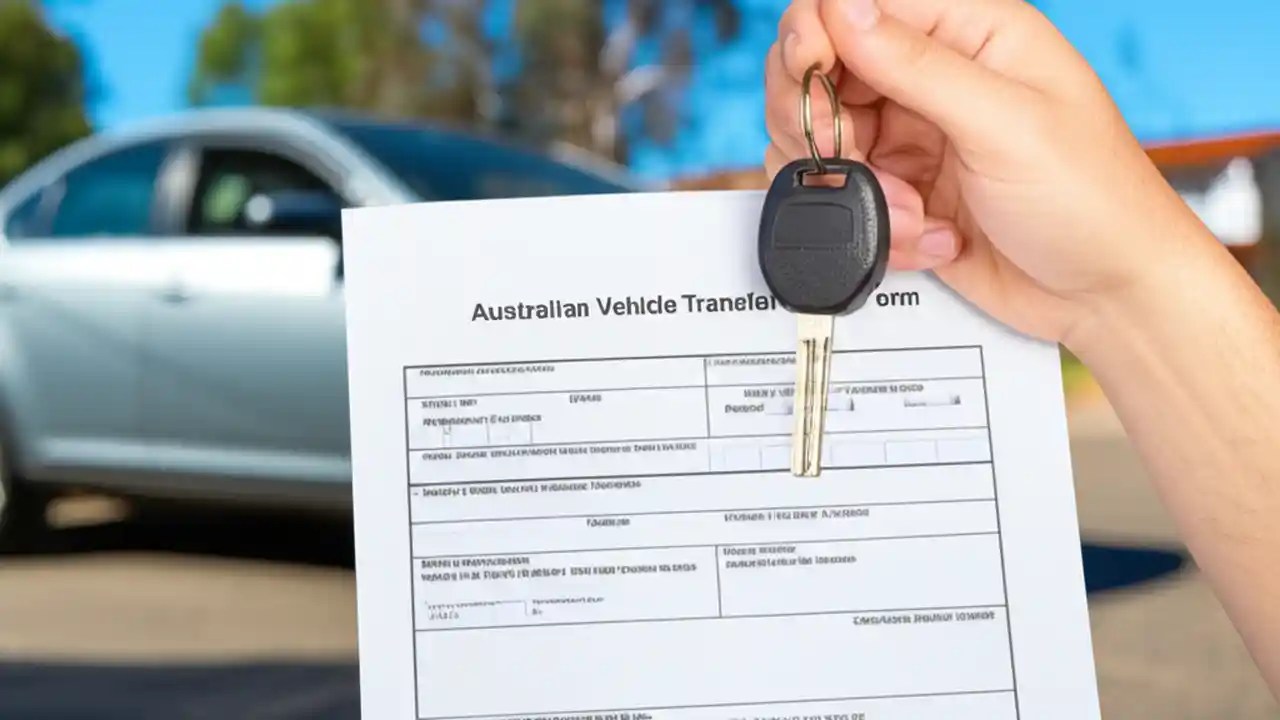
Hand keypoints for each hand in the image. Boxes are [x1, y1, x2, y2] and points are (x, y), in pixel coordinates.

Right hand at [765, 0, 1218, 346]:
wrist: (1105, 298)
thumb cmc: (1092, 201)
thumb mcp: (1007, 125)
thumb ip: (918, 66)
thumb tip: (841, 10)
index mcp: (972, 33)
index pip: (860, 3)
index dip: (817, 32)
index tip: (807, 73)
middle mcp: (935, 78)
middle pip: (822, 67)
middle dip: (819, 117)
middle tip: (843, 152)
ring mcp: (913, 136)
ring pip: (820, 136)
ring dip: (850, 181)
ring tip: (908, 208)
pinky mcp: (901, 192)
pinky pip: (843, 194)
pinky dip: (869, 221)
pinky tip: (923, 234)